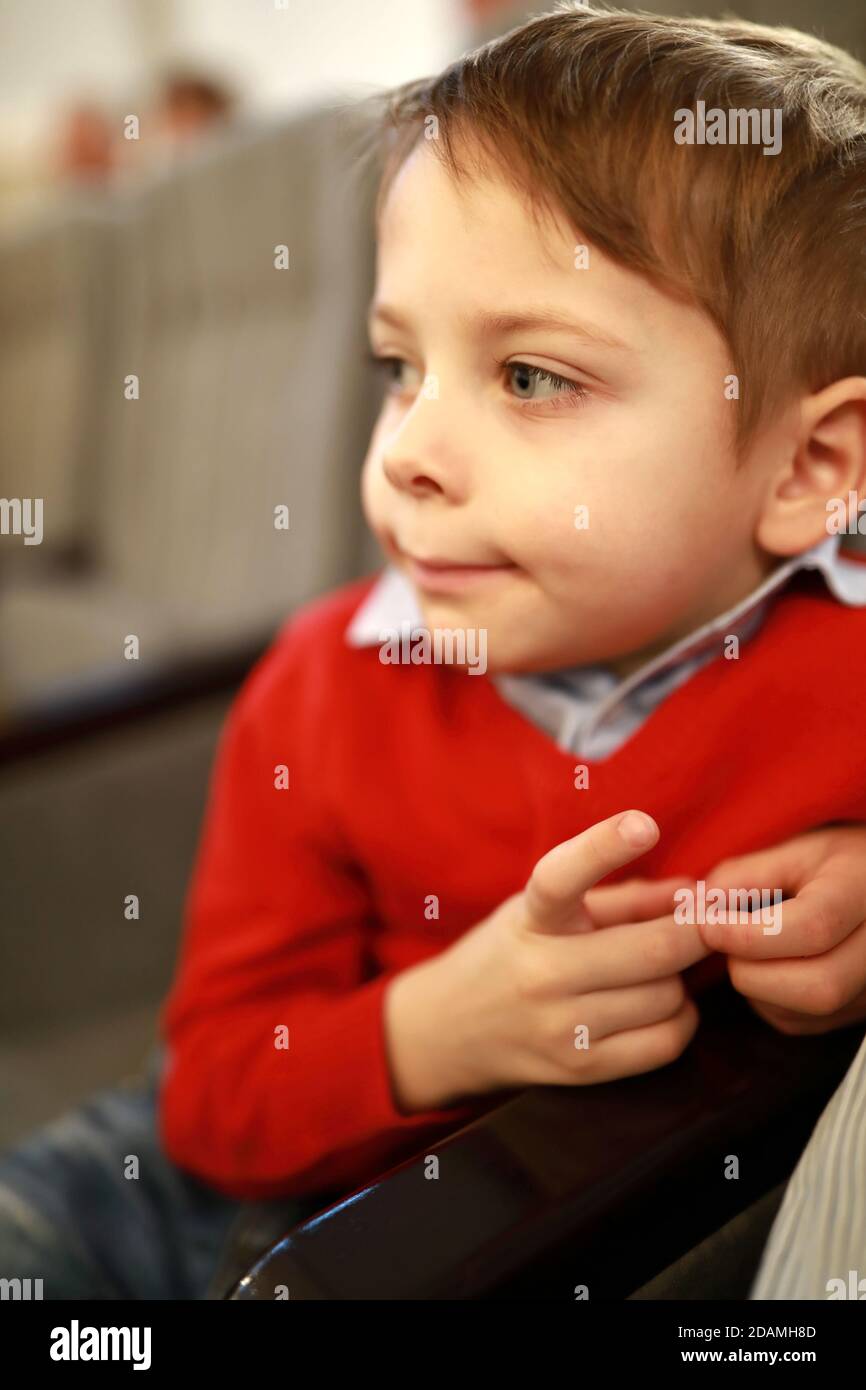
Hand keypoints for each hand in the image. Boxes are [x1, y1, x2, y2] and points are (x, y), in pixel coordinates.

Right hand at [383, 810, 709, 1110]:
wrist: (448, 1031)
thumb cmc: (510, 954)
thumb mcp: (545, 911)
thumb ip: (621, 898)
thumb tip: (691, 894)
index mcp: (530, 919)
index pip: (561, 877)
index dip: (605, 847)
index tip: (643, 824)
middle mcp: (540, 973)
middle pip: (655, 949)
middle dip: (695, 930)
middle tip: (706, 920)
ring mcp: (561, 1028)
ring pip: (667, 996)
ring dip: (681, 977)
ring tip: (662, 967)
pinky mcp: (581, 1069)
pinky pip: (665, 1042)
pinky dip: (680, 1019)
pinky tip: (663, 1004)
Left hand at [697, 825, 865, 1033]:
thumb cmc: (836, 864)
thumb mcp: (794, 851)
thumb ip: (744, 876)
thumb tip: (696, 909)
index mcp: (864, 891)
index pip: (813, 928)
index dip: (749, 935)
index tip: (706, 925)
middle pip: (816, 986)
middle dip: (750, 968)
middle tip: (724, 938)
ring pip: (804, 1012)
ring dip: (754, 985)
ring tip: (747, 946)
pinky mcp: (857, 1013)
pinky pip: (798, 1022)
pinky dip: (766, 999)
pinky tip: (769, 964)